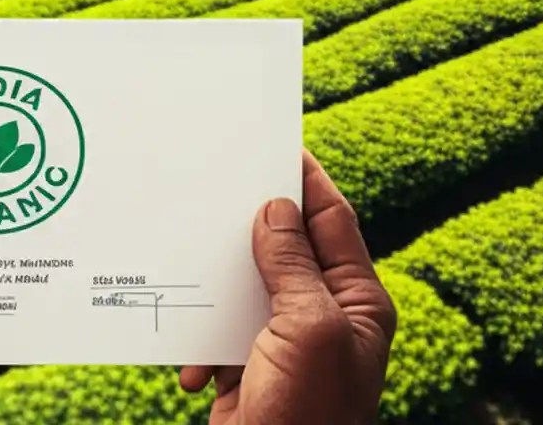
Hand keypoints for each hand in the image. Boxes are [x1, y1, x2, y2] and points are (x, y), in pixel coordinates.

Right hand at [180, 150, 396, 424]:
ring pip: (243, 285)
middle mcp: (324, 315)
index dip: (304, 180)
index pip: (331, 221)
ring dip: (213, 286)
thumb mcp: (308, 328)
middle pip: (283, 247)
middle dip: (246, 226)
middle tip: (213, 189)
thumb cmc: (307, 415)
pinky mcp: (250, 366)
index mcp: (357, 302)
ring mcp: (286, 341)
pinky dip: (199, 341)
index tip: (275, 143)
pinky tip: (193, 365)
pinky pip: (218, 330)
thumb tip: (276, 209)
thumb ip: (293, 265)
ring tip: (186, 267)